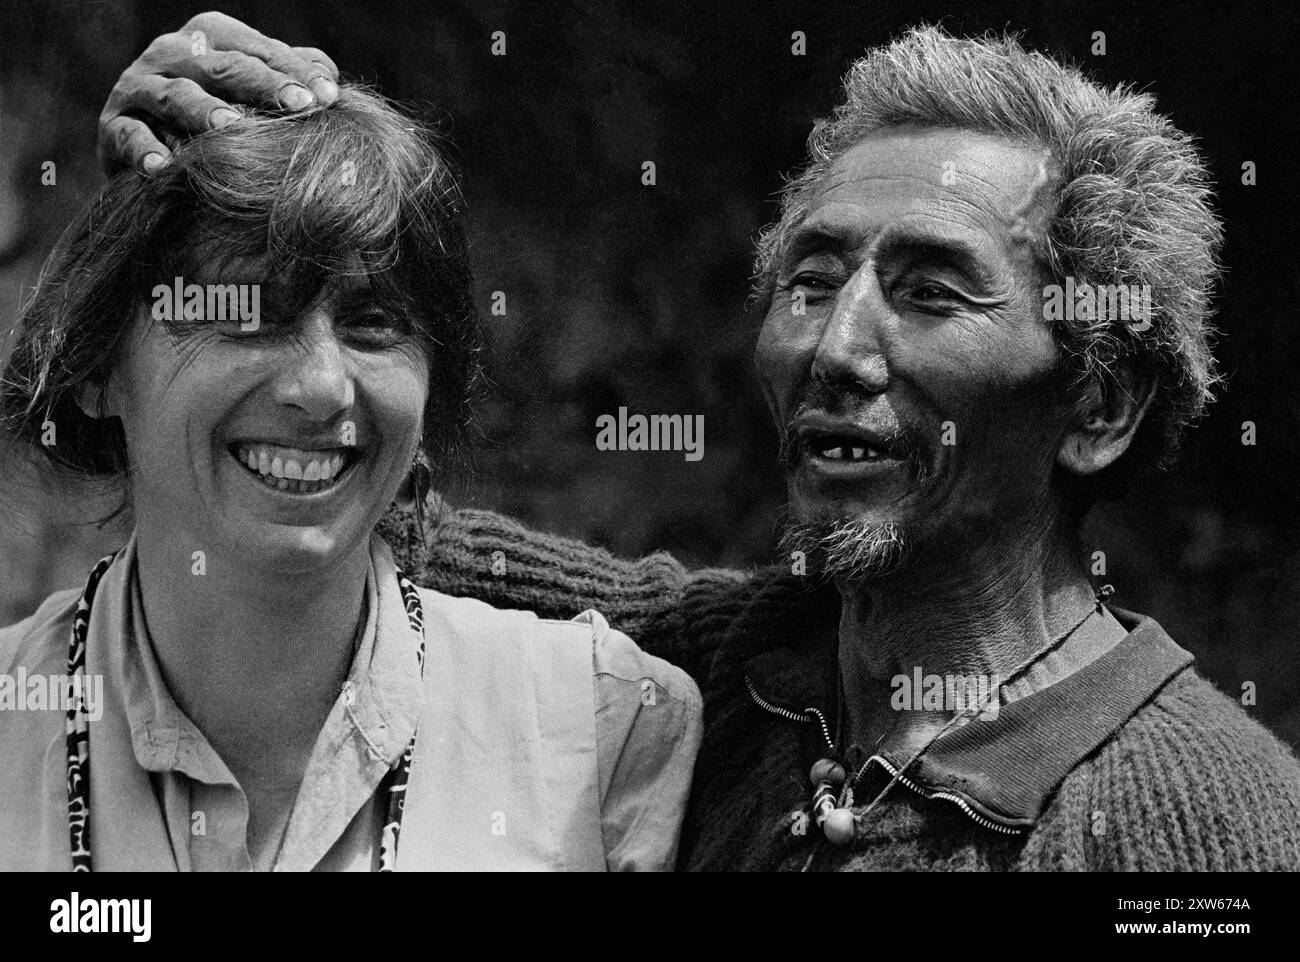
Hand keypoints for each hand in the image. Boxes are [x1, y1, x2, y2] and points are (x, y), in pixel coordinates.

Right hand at [98, 11, 339, 175]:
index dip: (296, 71)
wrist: (148, 148)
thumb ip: (287, 77)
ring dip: (203, 111)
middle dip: (264, 85)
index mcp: (211, 37)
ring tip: (232, 128)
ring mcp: (139, 87)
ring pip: (174, 95)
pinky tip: (163, 167)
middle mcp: (171, 53)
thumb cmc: (216, 115)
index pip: (259, 50)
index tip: (330, 98)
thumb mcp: (251, 91)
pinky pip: (128, 135)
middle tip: (300, 106)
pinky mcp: (113, 126)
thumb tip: (328, 74)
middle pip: (222, 67)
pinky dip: (144, 150)